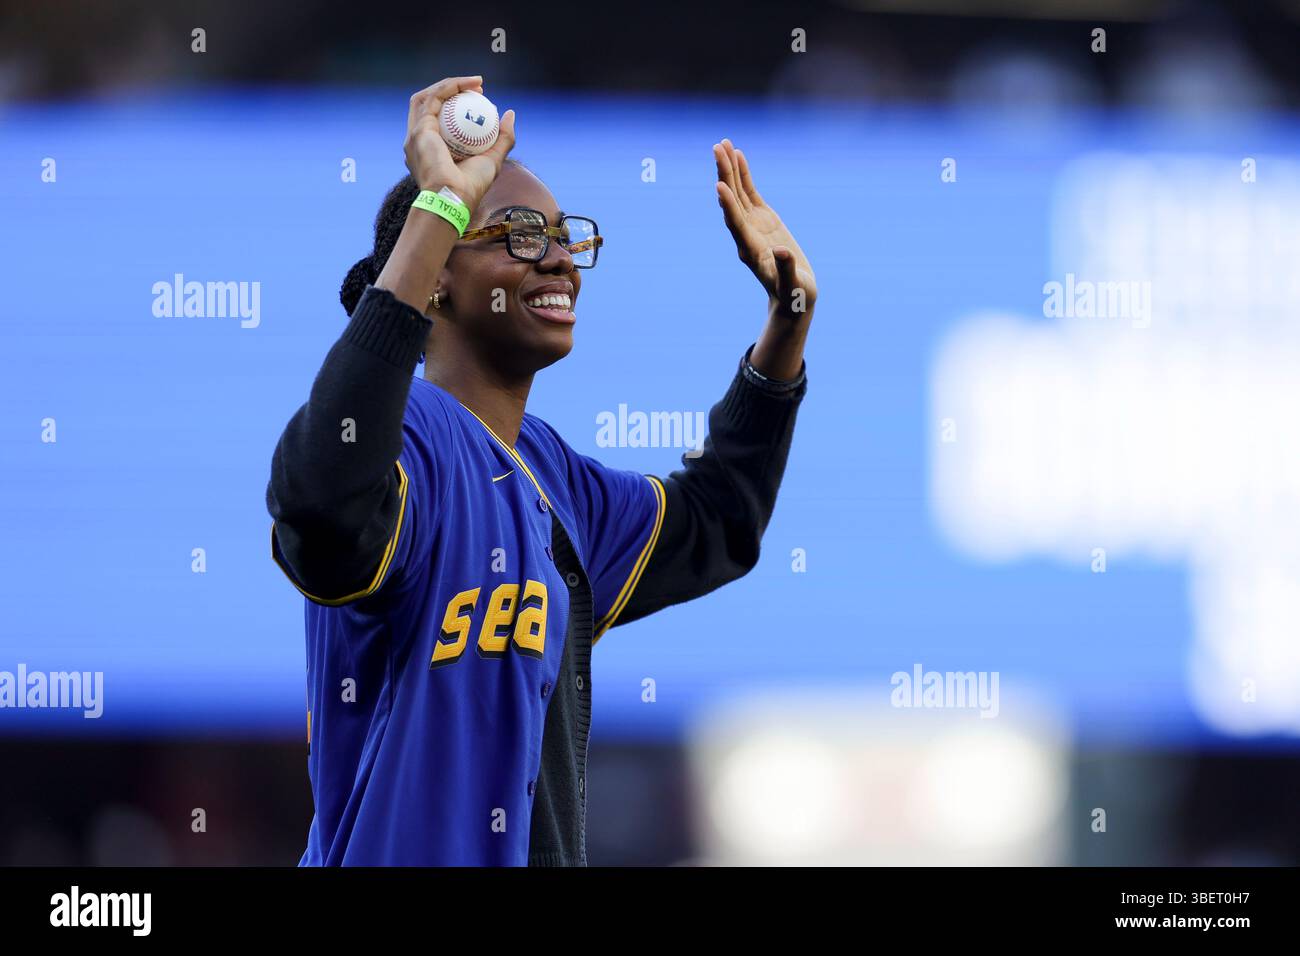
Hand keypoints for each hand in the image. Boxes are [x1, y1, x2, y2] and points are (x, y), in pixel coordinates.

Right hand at [404, 76, 516, 212]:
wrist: (455, 198)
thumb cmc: (472, 186)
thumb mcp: (493, 159)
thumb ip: (502, 138)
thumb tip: (509, 113)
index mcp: (431, 148)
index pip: (439, 117)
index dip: (457, 102)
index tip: (480, 98)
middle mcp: (419, 140)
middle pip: (431, 104)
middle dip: (452, 89)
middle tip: (478, 88)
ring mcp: (415, 135)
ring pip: (428, 96)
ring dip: (451, 84)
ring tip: (475, 83)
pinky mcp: (419, 130)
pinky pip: (433, 99)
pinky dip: (449, 88)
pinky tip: (468, 85)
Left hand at [714, 139, 816, 320]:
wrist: (793, 297)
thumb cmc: (795, 295)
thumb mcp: (794, 285)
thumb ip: (786, 269)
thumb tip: (782, 252)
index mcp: (750, 251)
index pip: (736, 224)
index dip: (728, 205)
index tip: (719, 185)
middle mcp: (745, 235)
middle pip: (731, 202)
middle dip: (725, 175)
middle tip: (717, 149)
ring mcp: (752, 225)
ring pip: (737, 193)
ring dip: (729, 169)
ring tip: (722, 144)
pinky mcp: (762, 219)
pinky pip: (749, 193)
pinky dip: (743, 175)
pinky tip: (737, 156)